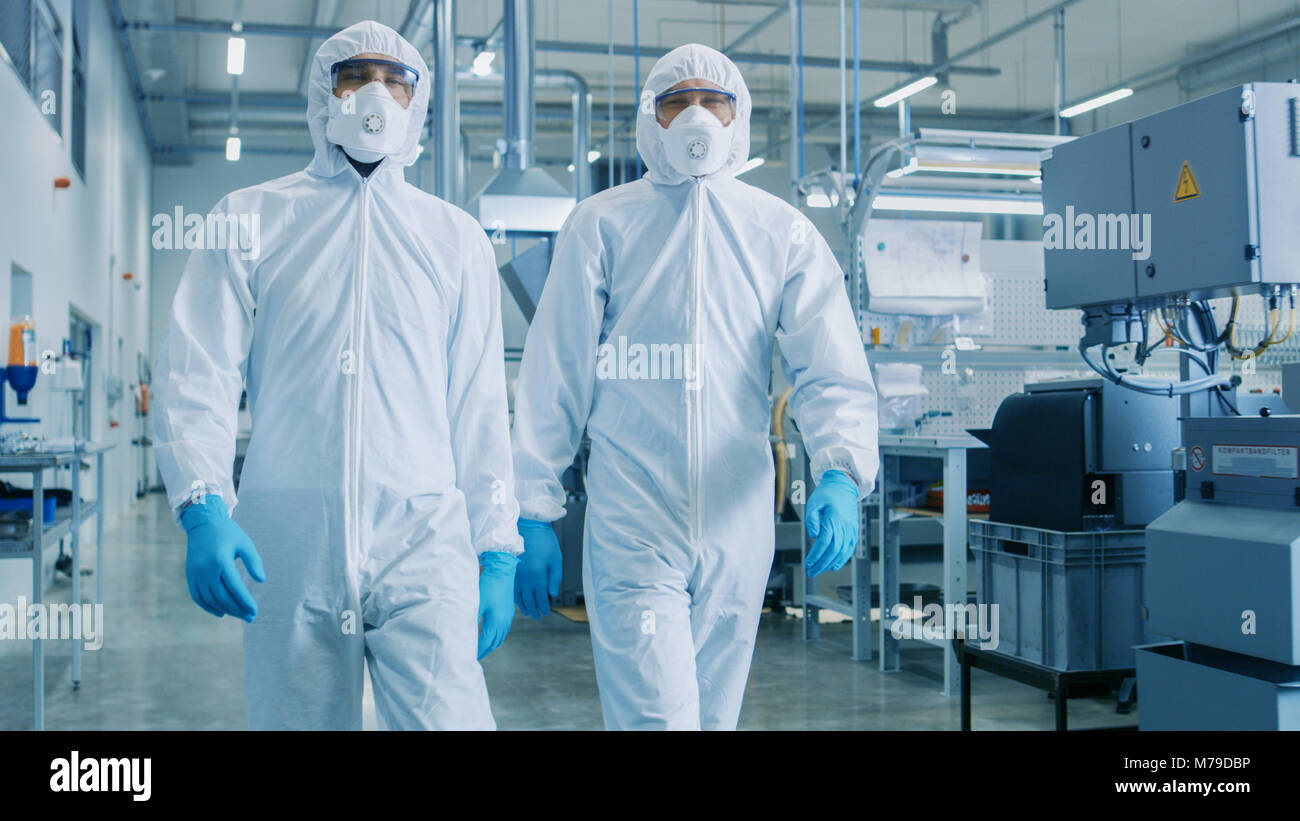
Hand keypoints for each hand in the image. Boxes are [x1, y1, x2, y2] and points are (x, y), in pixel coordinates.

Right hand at [180, 495, 265, 621]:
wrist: (203, 523)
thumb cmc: (228, 533)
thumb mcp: (245, 543)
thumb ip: (254, 561)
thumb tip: (262, 580)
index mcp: (220, 560)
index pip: (234, 586)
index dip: (245, 601)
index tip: (255, 611)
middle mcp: (206, 569)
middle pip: (222, 596)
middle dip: (237, 609)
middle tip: (250, 617)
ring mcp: (195, 573)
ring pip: (209, 599)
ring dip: (225, 609)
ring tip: (240, 615)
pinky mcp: (189, 575)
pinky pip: (197, 596)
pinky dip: (208, 607)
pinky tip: (221, 613)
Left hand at [477, 551, 518, 659]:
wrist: (504, 571)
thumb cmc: (489, 584)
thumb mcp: (476, 602)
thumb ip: (470, 618)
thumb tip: (463, 633)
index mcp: (496, 622)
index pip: (485, 642)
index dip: (477, 651)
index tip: (469, 657)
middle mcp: (504, 623)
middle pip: (494, 643)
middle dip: (484, 651)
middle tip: (474, 658)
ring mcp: (508, 618)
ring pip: (500, 638)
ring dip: (491, 646)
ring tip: (481, 650)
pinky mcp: (509, 613)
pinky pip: (503, 632)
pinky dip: (496, 638)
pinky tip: (490, 636)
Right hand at [514, 519, 561, 619]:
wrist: (529, 526)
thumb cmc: (544, 541)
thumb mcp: (556, 559)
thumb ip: (555, 578)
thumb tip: (552, 593)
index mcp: (537, 576)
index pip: (539, 597)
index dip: (543, 606)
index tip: (545, 612)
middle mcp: (524, 578)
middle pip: (528, 599)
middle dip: (533, 609)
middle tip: (538, 616)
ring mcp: (515, 574)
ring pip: (518, 595)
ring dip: (523, 605)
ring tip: (529, 611)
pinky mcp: (510, 569)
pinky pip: (512, 588)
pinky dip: (515, 596)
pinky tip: (519, 599)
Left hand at [804, 470, 858, 577]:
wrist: (843, 486)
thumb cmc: (826, 494)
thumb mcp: (813, 503)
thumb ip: (812, 520)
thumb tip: (814, 535)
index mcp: (833, 519)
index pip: (824, 542)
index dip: (816, 555)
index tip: (808, 563)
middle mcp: (844, 526)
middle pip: (833, 550)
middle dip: (822, 564)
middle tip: (812, 571)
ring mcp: (850, 529)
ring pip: (842, 552)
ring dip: (830, 563)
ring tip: (819, 570)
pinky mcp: (853, 531)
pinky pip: (849, 549)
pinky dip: (842, 559)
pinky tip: (833, 565)